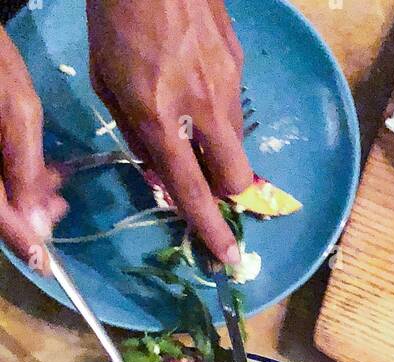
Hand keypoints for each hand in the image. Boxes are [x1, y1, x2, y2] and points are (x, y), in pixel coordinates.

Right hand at [0, 28, 65, 270]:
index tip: (45, 266)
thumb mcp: (17, 116)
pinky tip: (41, 172)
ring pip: (0, 196)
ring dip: (28, 198)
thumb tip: (36, 227)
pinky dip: (18, 179)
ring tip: (56, 188)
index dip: (24, 245)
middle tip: (59, 208)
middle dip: (31, 217)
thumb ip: (26, 172)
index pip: (0, 220)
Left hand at [87, 0, 252, 262]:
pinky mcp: (238, 61)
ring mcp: (227, 83)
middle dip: (225, 192)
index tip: (227, 257)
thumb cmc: (115, 21)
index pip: (193, 190)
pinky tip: (197, 85)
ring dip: (219, 149)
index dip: (210, 229)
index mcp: (161, 117)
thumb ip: (136, 134)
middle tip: (206, 183)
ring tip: (193, 124)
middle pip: (235, 178)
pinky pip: (235, 106)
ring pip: (236, 141)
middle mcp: (202, 107)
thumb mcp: (106, 83)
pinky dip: (219, 113)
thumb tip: (161, 172)